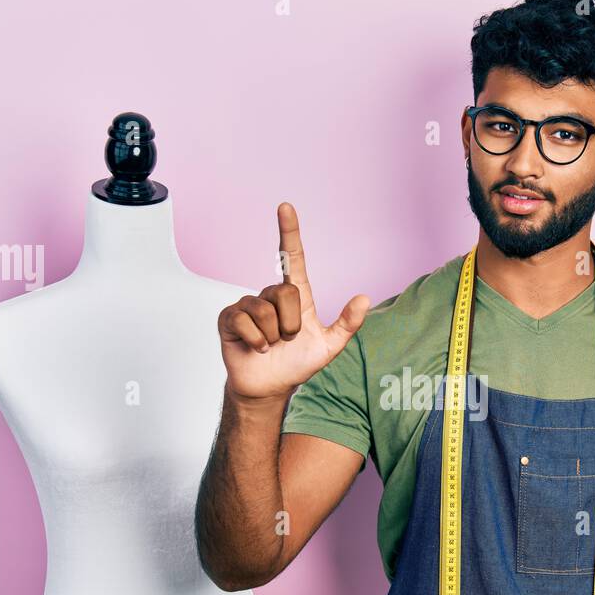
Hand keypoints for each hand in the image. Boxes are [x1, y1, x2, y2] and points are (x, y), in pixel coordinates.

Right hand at [218, 202, 369, 402]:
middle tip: (287, 340)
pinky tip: (256, 348)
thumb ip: (348, 324)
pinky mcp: (230, 318)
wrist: (270, 388)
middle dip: (290, 324)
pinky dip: (256, 341)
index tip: (285, 207)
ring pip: (265, 310)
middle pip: (285, 293)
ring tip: (271, 345)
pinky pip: (245, 321)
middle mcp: (270, 296)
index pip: (292, 258)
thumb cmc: (296, 364)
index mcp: (295, 297)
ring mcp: (248, 305)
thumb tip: (364, 298)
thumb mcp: (328, 347)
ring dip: (273, 336)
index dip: (289, 232)